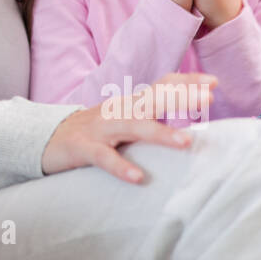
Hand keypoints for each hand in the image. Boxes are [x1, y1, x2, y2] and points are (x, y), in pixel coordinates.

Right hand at [41, 73, 217, 179]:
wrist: (46, 138)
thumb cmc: (94, 132)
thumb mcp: (124, 120)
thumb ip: (151, 118)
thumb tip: (190, 123)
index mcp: (129, 104)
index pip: (161, 85)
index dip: (186, 82)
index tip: (214, 84)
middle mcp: (117, 110)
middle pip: (152, 98)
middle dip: (181, 97)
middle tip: (208, 98)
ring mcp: (100, 128)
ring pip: (132, 126)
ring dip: (160, 133)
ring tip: (186, 142)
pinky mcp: (82, 148)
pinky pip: (103, 157)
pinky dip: (120, 166)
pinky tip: (137, 177)